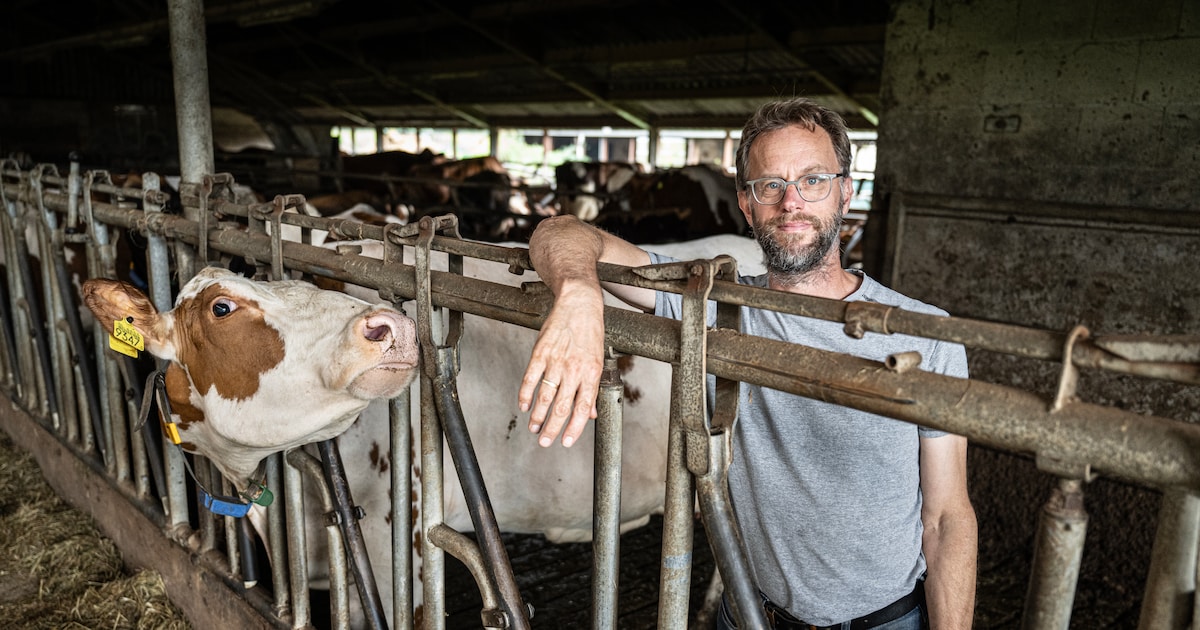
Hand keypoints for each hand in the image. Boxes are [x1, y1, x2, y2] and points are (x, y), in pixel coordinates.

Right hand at [518, 286, 605, 446]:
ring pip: (544, 396)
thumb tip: (591, 413)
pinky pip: (530, 378)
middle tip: (544, 442)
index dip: (574, 428)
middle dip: (552, 428)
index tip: (566, 442)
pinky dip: (525, 394)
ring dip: (537, 416)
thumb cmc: (590, 332)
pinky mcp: (540, 352)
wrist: (579, 304)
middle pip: (561, 407)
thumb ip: (592, 388)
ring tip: (533, 429)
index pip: (582, 408)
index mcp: (591, 373)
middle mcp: (574, 369)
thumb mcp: (597, 360)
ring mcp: (555, 361)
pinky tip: (524, 406)